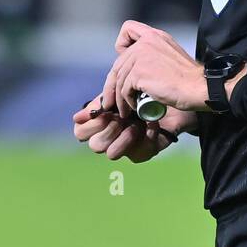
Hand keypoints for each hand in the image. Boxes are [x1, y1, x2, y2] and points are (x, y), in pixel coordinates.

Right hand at [72, 94, 193, 161]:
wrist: (169, 100)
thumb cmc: (139, 95)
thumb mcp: (119, 92)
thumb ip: (100, 103)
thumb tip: (77, 117)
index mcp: (98, 124)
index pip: (80, 132)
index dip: (89, 124)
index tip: (104, 112)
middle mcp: (108, 139)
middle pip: (95, 145)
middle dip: (107, 130)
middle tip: (120, 117)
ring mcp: (124, 148)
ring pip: (111, 154)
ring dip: (123, 137)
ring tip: (135, 124)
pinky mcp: (141, 154)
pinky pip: (137, 153)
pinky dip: (145, 135)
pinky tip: (151, 124)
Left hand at [101, 20, 207, 118]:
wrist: (198, 87)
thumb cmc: (189, 78)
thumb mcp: (170, 55)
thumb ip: (153, 55)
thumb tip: (136, 68)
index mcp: (154, 36)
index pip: (128, 29)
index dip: (122, 45)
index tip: (125, 62)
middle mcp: (146, 42)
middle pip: (119, 62)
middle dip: (114, 82)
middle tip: (114, 98)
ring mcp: (141, 56)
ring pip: (119, 78)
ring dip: (119, 96)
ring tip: (124, 109)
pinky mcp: (139, 73)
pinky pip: (124, 89)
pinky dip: (127, 101)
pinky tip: (134, 108)